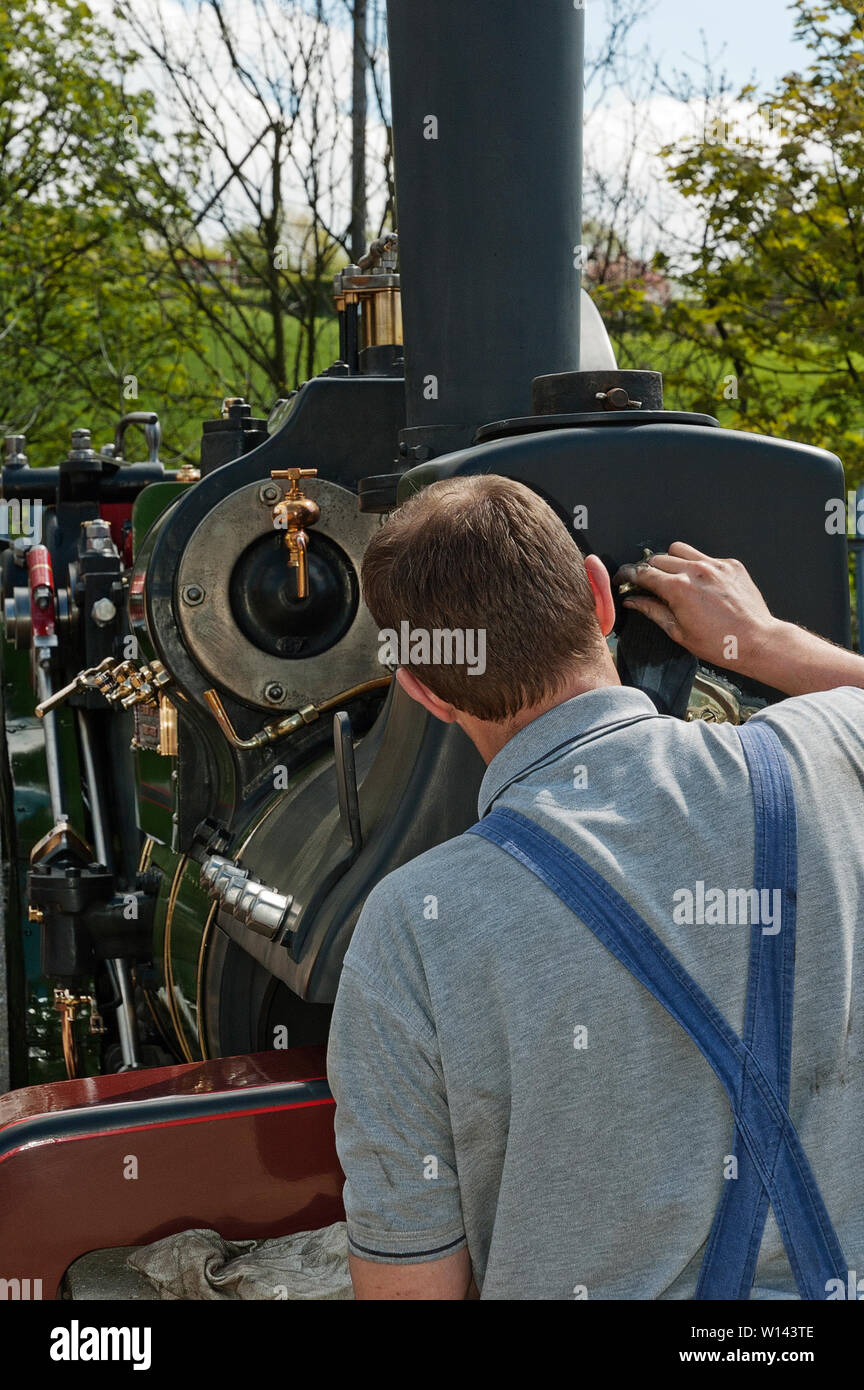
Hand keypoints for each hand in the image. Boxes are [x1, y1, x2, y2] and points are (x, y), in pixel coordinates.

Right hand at [613, 542, 778, 671]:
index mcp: (679, 589)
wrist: (756, 641)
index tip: (624, 579)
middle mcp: (696, 571)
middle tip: (649, 585)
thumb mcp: (678, 632)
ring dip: (671, 562)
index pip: (643, 573)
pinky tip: (701, 584)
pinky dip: (697, 566)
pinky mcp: (731, 565)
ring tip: (674, 579)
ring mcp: (715, 565)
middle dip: (648, 570)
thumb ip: (652, 611)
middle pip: (658, 558)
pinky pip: (705, 556)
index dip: (628, 576)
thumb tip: (633, 601)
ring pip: (679, 550)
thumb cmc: (720, 643)